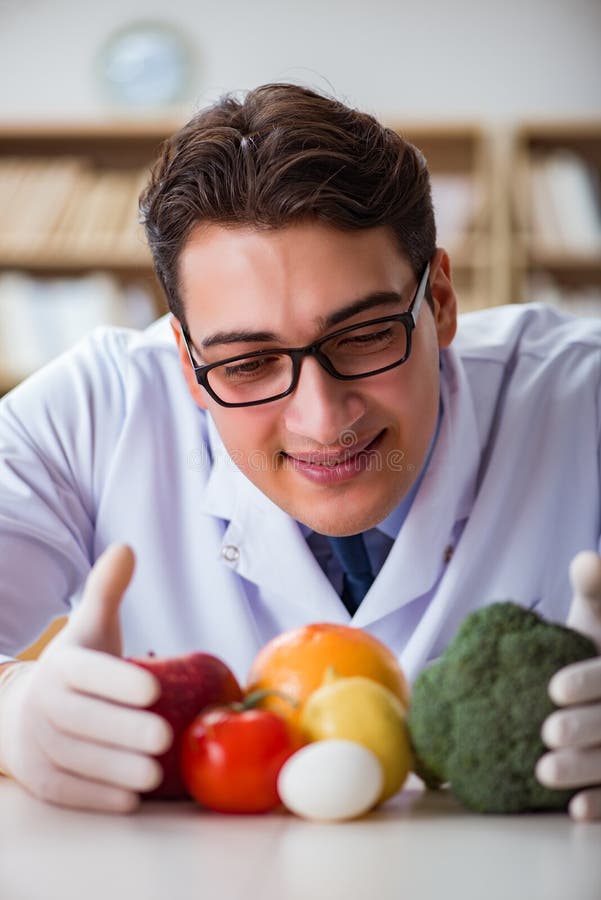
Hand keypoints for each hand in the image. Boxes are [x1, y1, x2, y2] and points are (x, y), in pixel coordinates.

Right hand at [0, 545, 171, 812]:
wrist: (22, 715)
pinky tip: (130, 798)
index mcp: (61, 666)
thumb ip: (107, 592)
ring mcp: (39, 745)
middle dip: (123, 730)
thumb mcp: (90, 629)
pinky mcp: (43, 779)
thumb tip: (127, 548)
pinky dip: (97, 797)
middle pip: (82, 721)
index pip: (85, 672)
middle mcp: (45, 705)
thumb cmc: (75, 670)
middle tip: (165, 736)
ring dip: (115, 769)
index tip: (152, 686)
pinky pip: (68, 791)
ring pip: (76, 759)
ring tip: (154, 772)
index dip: (115, 680)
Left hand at [536, 551, 600, 820]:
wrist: (591, 688)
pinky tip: (573, 811)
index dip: (590, 683)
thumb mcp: (599, 617)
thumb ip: (597, 590)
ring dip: (586, 772)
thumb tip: (587, 560)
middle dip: (588, 730)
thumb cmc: (593, 647)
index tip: (553, 687)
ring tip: (542, 772)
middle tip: (546, 732)